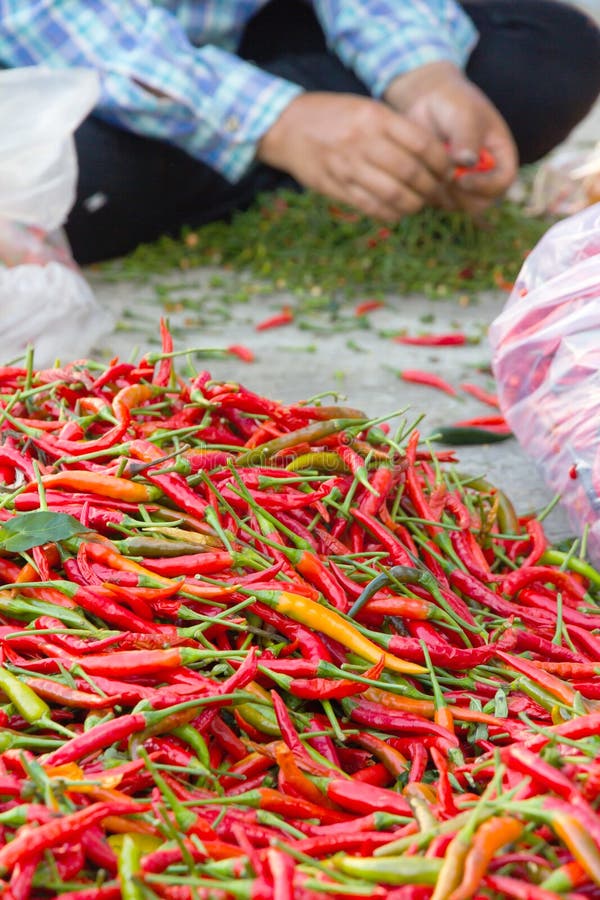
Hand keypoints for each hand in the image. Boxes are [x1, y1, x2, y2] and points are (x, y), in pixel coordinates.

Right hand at [257, 92, 451, 220]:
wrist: (288, 126)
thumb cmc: (334, 116)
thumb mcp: (366, 108)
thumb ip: (395, 129)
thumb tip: (432, 155)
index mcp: (375, 118)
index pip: (422, 144)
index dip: (441, 162)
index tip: (447, 170)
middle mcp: (363, 142)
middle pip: (410, 173)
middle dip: (431, 187)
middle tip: (437, 191)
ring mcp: (348, 167)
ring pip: (393, 195)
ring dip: (413, 204)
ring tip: (419, 203)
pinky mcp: (336, 187)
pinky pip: (371, 207)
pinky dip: (390, 214)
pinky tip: (398, 211)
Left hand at [385, 62, 517, 213]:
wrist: (427, 101)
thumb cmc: (453, 102)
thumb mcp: (465, 113)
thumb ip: (467, 136)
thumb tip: (466, 163)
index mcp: (500, 155)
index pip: (503, 181)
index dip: (486, 186)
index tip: (463, 178)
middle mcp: (484, 175)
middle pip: (480, 202)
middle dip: (461, 194)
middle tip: (443, 177)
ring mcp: (461, 185)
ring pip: (456, 204)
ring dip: (441, 191)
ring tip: (430, 165)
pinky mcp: (440, 188)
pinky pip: (435, 201)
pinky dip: (426, 189)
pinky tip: (419, 168)